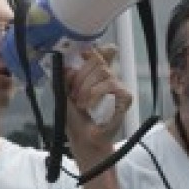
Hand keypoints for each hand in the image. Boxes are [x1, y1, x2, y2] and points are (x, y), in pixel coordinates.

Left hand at [64, 47, 131, 161]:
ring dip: (86, 88)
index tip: (82, 54)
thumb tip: (66, 62)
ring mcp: (117, 86)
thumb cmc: (74, 118)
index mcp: (94, 74)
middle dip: (81, 76)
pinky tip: (91, 106)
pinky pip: (111, 85)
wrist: (83, 138)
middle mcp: (108, 76)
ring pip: (103, 71)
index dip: (93, 50)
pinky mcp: (125, 97)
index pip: (101, 52)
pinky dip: (97, 94)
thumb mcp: (63, 94)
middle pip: (98, 60)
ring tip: (82, 104)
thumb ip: (64, 77)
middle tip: (74, 94)